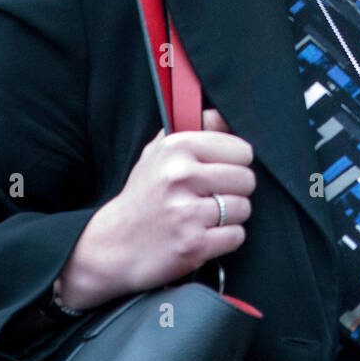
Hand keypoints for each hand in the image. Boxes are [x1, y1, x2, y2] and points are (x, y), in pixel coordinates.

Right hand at [54, 109, 253, 309]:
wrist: (113, 244)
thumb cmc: (142, 196)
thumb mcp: (158, 153)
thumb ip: (194, 130)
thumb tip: (224, 115)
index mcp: (176, 147)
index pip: (241, 150)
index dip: (235, 163)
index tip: (220, 171)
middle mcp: (180, 176)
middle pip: (247, 179)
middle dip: (236, 191)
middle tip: (214, 197)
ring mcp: (186, 212)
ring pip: (244, 208)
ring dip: (231, 217)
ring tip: (207, 217)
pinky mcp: (193, 245)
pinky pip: (237, 236)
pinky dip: (226, 239)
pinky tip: (206, 235)